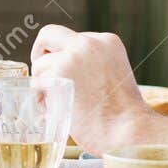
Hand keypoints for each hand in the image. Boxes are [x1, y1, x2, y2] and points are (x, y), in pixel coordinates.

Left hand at [29, 25, 161, 155]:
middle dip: (40, 55)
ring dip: (43, 85)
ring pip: (40, 65)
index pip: (72, 39)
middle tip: (43, 77)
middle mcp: (89, 43)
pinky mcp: (59, 74)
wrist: (130, 132)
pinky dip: (41, 99)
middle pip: (48, 35)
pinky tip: (54, 112)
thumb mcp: (114, 77)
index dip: (63, 57)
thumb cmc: (124, 117)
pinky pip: (36, 83)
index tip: (66, 76)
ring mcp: (72, 57)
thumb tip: (68, 71)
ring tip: (57, 105)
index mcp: (107, 42)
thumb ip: (93, 66)